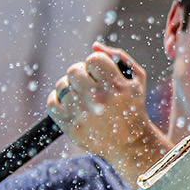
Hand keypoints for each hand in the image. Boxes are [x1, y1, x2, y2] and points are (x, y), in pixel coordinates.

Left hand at [49, 45, 166, 179]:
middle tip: (90, 84)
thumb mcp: (137, 79)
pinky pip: (52, 102)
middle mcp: (98, 99)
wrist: (131, 144)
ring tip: (82, 96)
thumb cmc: (134, 107)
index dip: (96, 64)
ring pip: (62, 85)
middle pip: (74, 70)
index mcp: (116, 87)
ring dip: (70, 87)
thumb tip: (94, 46)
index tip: (101, 74)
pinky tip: (71, 104)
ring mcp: (82, 113)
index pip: (93, 59)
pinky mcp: (70, 126)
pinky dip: (58, 100)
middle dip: (82, 74)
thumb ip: (119, 57)